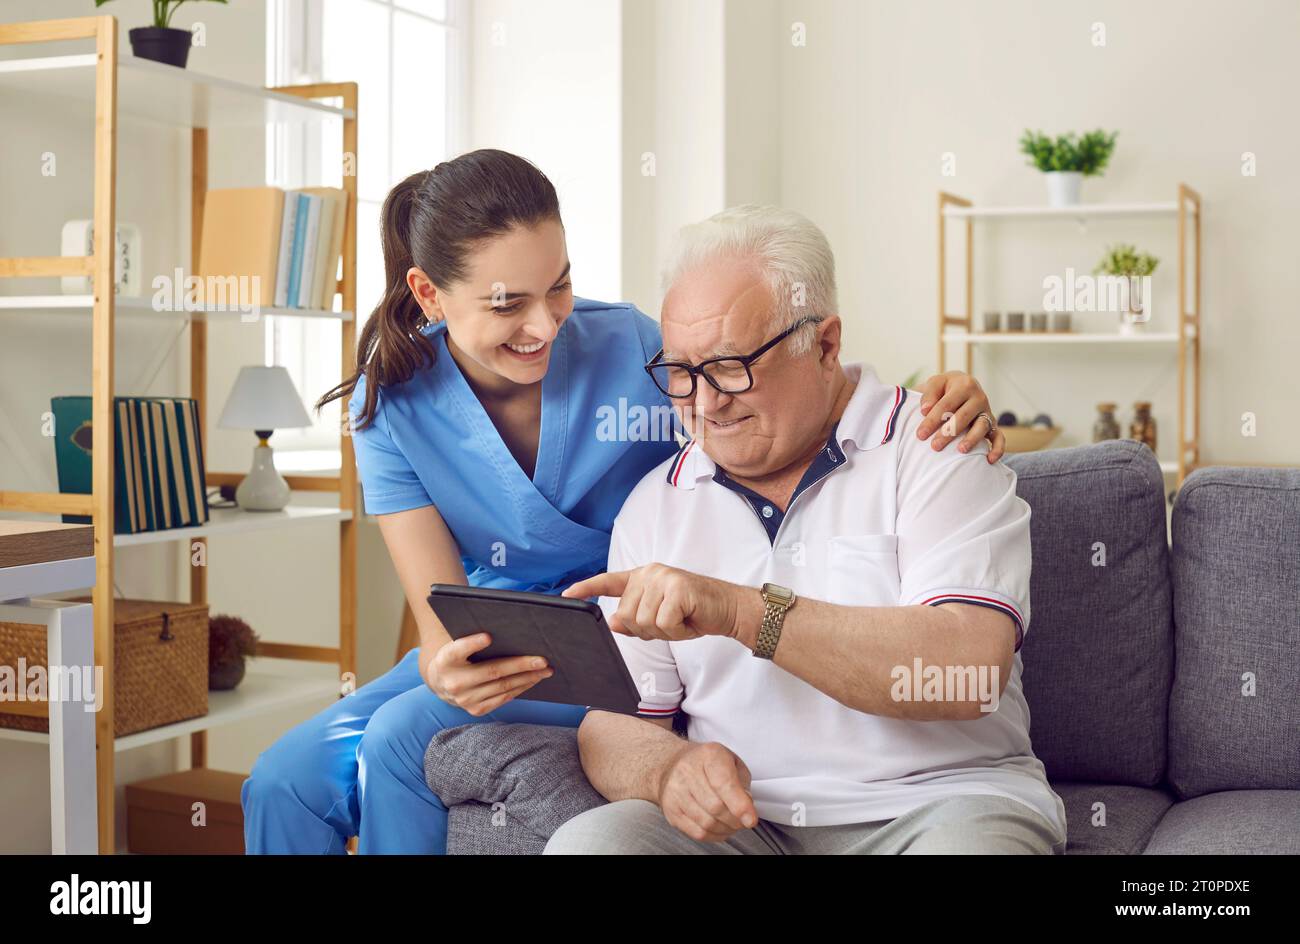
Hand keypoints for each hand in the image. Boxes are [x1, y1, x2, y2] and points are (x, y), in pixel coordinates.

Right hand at [424, 633, 552, 715]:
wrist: (441, 682)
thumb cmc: (456, 656)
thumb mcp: (456, 644)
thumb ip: (472, 639)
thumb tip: (508, 631)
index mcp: (446, 660)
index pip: (458, 649)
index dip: (473, 643)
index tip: (489, 637)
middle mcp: (454, 682)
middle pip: (492, 671)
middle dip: (521, 665)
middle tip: (543, 660)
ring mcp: (465, 699)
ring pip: (502, 687)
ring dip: (527, 678)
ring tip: (545, 670)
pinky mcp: (475, 710)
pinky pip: (503, 698)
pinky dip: (520, 688)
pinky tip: (533, 680)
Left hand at [563, 564, 750, 642]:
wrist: (728, 609)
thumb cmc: (694, 613)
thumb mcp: (660, 618)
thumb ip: (636, 619)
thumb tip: (612, 622)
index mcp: (643, 577)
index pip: (609, 582)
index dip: (586, 588)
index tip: (566, 594)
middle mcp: (650, 573)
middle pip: (625, 615)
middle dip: (646, 630)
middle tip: (670, 623)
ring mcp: (663, 578)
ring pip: (643, 622)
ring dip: (664, 632)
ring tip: (681, 620)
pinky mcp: (677, 589)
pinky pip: (663, 624)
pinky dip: (677, 631)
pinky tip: (689, 620)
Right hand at [658, 741, 757, 841]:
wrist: (672, 764)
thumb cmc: (707, 763)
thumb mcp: (731, 761)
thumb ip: (742, 784)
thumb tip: (745, 810)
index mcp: (709, 755)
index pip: (724, 783)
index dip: (739, 805)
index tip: (750, 819)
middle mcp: (688, 771)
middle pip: (716, 807)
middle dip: (735, 819)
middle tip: (743, 819)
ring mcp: (676, 792)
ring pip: (707, 823)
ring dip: (726, 829)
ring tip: (732, 823)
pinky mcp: (671, 810)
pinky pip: (697, 832)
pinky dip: (714, 835)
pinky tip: (720, 827)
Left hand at [916, 371, 1004, 462]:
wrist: (961, 387)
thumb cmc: (944, 389)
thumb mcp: (935, 384)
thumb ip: (929, 395)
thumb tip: (925, 410)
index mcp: (964, 385)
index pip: (946, 405)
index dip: (932, 420)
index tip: (920, 435)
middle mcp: (979, 398)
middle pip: (963, 417)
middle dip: (948, 433)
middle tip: (935, 446)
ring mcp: (987, 412)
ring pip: (982, 426)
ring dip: (972, 439)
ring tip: (960, 450)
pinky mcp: (993, 425)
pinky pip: (999, 437)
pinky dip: (997, 449)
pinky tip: (989, 460)